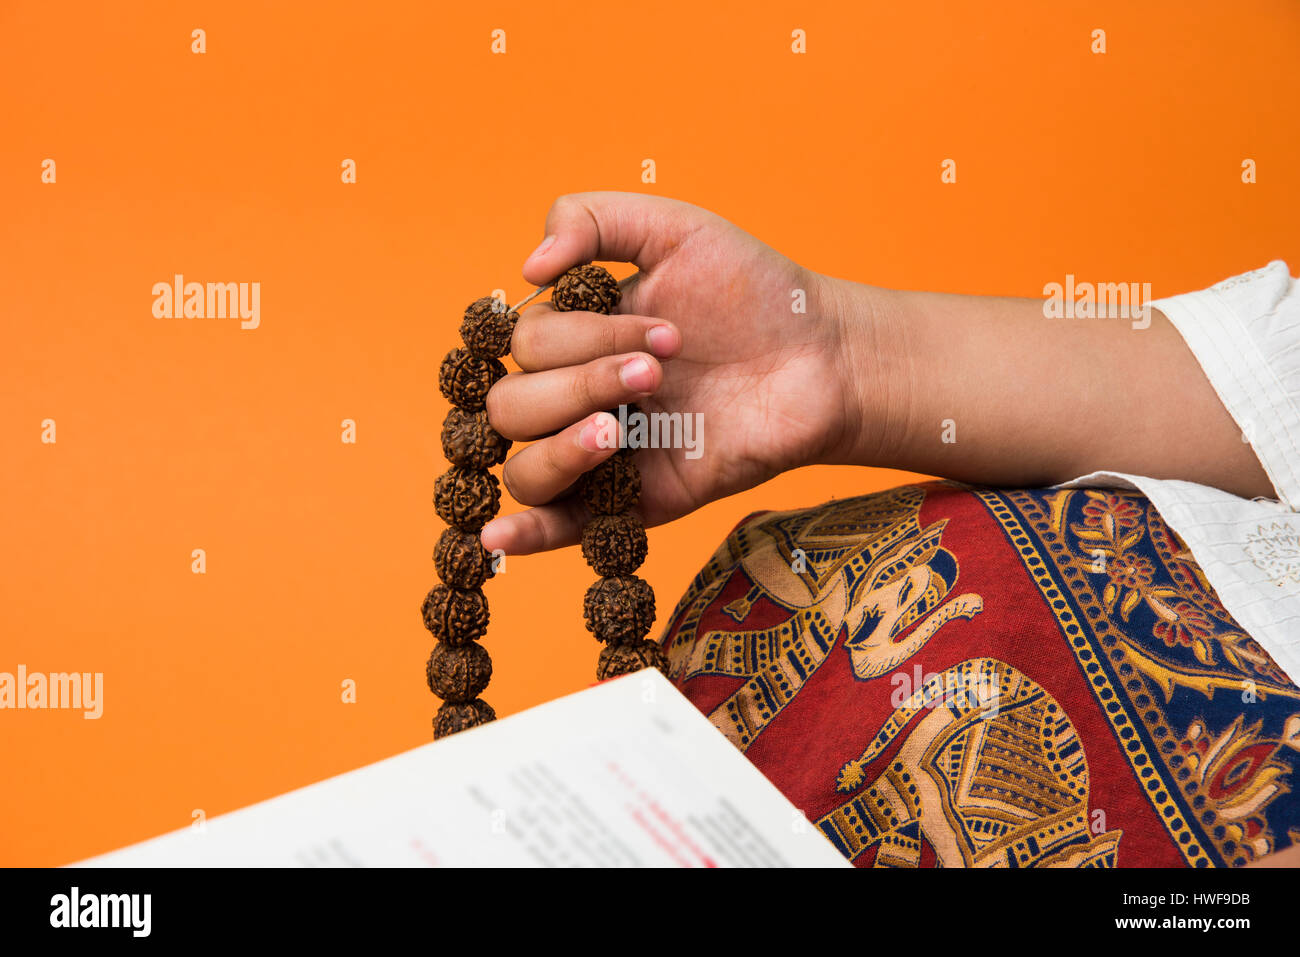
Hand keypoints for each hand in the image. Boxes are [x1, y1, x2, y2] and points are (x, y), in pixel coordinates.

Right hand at [480, 192, 868, 554]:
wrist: (822, 361)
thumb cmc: (751, 292)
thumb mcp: (673, 228)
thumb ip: (591, 218)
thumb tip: (526, 268)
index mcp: (575, 336)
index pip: (524, 344)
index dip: (580, 337)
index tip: (666, 331)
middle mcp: (577, 395)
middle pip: (511, 406)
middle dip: (583, 382)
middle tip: (662, 371)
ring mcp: (603, 452)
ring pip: (525, 468)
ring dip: (561, 446)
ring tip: (622, 427)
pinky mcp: (635, 502)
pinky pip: (560, 527)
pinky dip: (523, 533)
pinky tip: (502, 535)